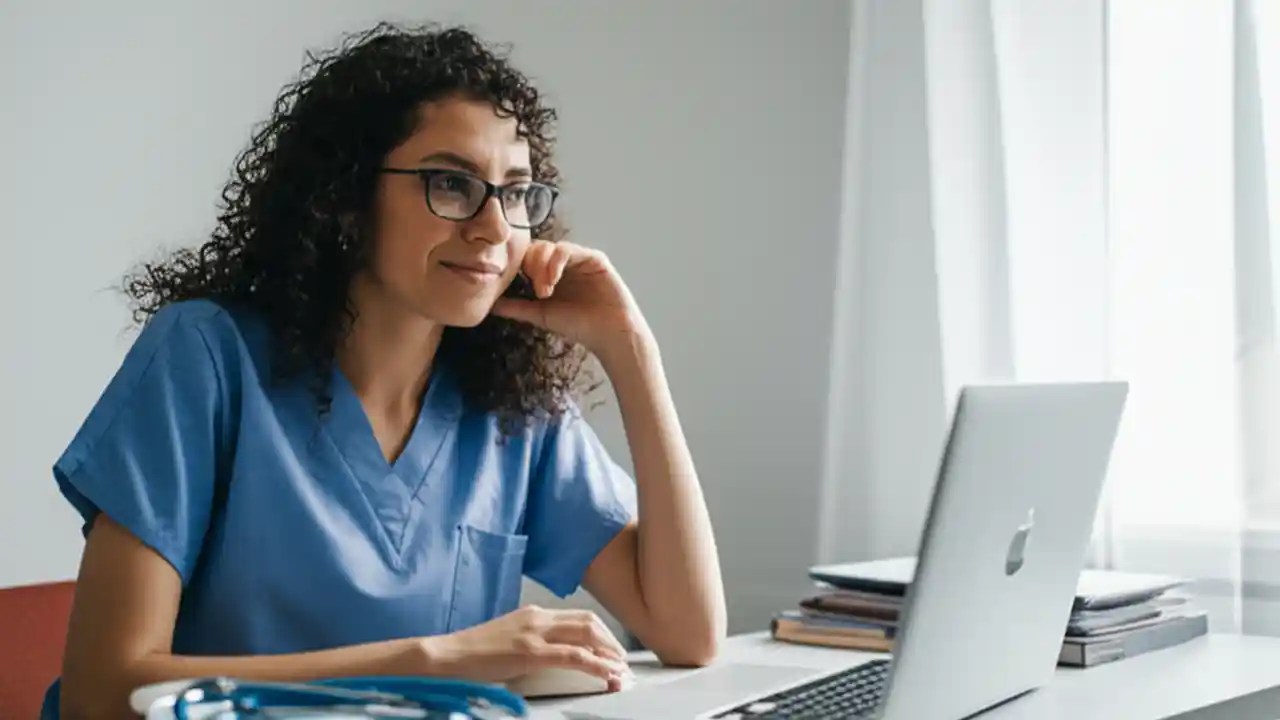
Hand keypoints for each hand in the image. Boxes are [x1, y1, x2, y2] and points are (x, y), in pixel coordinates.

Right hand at [428, 605, 630, 689]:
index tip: (612, 650)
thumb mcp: (510, 640)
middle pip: (588, 622)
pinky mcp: (530, 651)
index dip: (601, 633)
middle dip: (611, 642)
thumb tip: (556, 656)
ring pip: (586, 635)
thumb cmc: (474, 653)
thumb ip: (533, 643)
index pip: (578, 618)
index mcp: (534, 614)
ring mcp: (534, 632)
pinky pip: (573, 656)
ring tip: (620, 669)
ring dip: (608, 653)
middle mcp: (538, 617)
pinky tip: (605, 674)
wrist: (448, 655)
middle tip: (622, 660)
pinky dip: (595, 664)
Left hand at [491, 241, 649, 358]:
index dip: (520, 267)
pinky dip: (557, 261)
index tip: (520, 287)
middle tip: (537, 290)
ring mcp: (579, 258)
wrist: (608, 334)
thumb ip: (516, 307)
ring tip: (546, 290)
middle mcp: (564, 263)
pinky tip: (555, 279)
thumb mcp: (540, 315)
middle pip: (537, 248)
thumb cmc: (578, 326)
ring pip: (551, 247)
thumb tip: (489, 305)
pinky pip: (569, 249)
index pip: (528, 258)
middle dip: (531, 266)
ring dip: (543, 266)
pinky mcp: (593, 258)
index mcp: (550, 273)